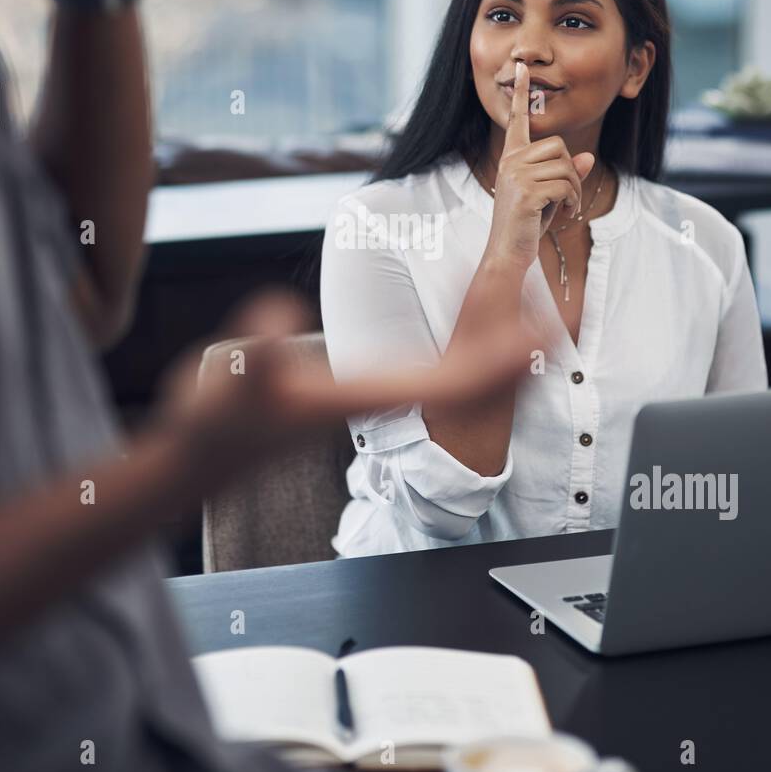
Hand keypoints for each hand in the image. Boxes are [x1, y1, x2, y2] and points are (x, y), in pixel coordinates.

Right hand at [156, 290, 533, 493]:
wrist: (203, 460)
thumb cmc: (217, 429)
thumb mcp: (228, 387)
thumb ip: (253, 357)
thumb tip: (276, 314)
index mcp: (370, 398)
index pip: (450, 379)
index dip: (495, 355)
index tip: (538, 332)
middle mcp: (386, 404)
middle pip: (473, 378)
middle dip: (520, 347)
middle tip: (567, 311)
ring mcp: (381, 406)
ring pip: (462, 378)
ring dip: (503, 346)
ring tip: (543, 314)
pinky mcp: (371, 402)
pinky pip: (442, 376)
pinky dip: (473, 350)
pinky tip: (479, 330)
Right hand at [486, 61, 593, 271]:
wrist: (509, 251)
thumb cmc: (528, 223)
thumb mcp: (550, 194)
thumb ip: (566, 173)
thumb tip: (587, 157)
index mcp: (512, 157)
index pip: (518, 120)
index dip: (520, 94)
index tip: (522, 69)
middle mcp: (511, 161)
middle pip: (559, 145)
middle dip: (571, 171)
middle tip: (567, 195)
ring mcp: (516, 175)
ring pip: (566, 166)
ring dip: (574, 189)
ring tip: (564, 205)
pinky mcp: (526, 192)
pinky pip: (565, 184)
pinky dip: (571, 200)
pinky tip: (563, 212)